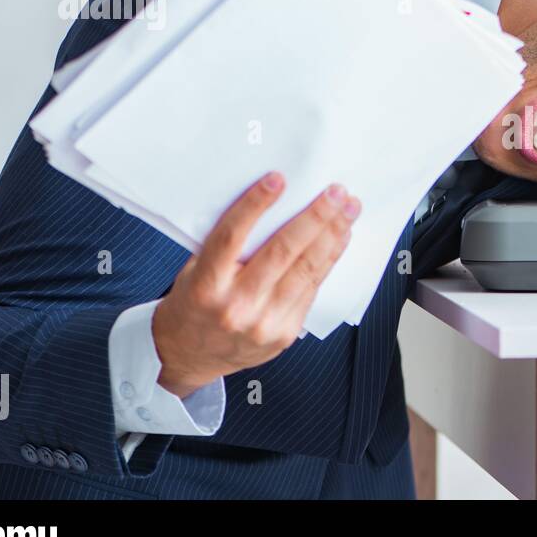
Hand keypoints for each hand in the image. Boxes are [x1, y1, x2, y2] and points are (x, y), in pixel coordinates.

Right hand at [153, 171, 360, 397]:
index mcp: (206, 285)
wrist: (187, 357)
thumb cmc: (194, 304)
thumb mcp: (195, 270)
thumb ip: (227, 245)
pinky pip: (311, 290)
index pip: (231, 237)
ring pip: (305, 271)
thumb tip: (271, 205)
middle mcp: (235, 306)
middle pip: (281, 252)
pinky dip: (328, 261)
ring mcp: (263, 323)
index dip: (254, 205)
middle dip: (314, 217)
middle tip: (336, 193)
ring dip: (332, 235)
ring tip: (348, 210)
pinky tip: (339, 239)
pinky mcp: (284, 334)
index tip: (277, 179)